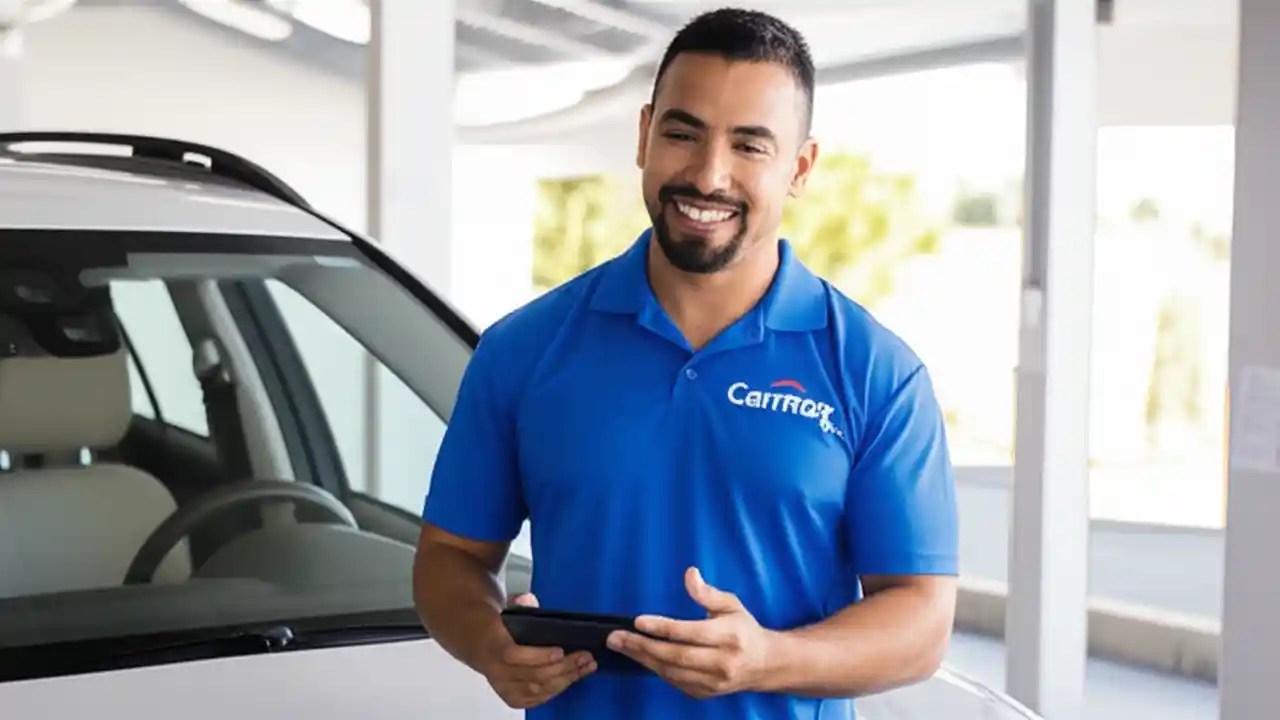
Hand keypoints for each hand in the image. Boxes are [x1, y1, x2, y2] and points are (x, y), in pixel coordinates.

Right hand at [478, 592, 596, 708]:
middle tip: (584, 656)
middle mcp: (495, 669)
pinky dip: (556, 690)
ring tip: (586, 666)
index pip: (512, 655)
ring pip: (536, 690)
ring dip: (565, 680)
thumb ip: (517, 604)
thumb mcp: (502, 609)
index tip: (560, 650)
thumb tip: (528, 599)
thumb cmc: (495, 625)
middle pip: (531, 676)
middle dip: (562, 668)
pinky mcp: (510, 696)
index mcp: (491, 643)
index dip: (538, 656)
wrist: (475, 643)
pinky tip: (572, 678)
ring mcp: (502, 686)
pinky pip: (536, 699)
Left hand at [607, 567, 772, 699]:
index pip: (690, 632)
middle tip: (617, 637)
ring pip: (672, 672)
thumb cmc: (744, 629)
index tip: (639, 621)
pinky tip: (641, 657)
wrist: (764, 664)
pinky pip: (675, 682)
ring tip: (622, 645)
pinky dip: (656, 669)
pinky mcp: (705, 693)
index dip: (662, 627)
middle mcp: (722, 662)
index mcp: (730, 636)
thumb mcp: (731, 604)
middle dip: (643, 646)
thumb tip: (690, 574)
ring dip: (643, 659)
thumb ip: (708, 593)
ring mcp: (714, 682)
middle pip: (676, 656)